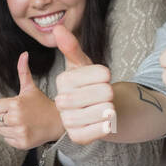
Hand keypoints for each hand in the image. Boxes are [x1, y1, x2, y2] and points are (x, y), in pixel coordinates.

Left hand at [0, 52, 61, 149]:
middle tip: (19, 115)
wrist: (58, 122)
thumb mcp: (31, 88)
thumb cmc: (41, 104)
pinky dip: (14, 137)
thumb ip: (23, 71)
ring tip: (23, 123)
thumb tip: (24, 53)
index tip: (13, 107)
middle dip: (4, 117)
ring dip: (8, 128)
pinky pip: (8, 140)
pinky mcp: (22, 143)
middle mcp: (16, 118)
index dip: (2, 107)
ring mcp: (20, 132)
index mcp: (15, 104)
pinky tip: (25, 131)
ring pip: (0, 131)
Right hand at [52, 26, 117, 144]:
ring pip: (96, 113)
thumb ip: (72, 47)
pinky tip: (108, 121)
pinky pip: (92, 132)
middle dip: (107, 92)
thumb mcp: (84, 64)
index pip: (92, 74)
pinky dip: (103, 126)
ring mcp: (67, 120)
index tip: (106, 75)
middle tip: (108, 94)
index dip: (103, 74)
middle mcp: (61, 101)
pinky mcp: (76, 136)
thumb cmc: (90, 83)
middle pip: (98, 93)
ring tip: (109, 107)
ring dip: (108, 109)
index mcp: (63, 81)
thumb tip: (56, 28)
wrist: (97, 107)